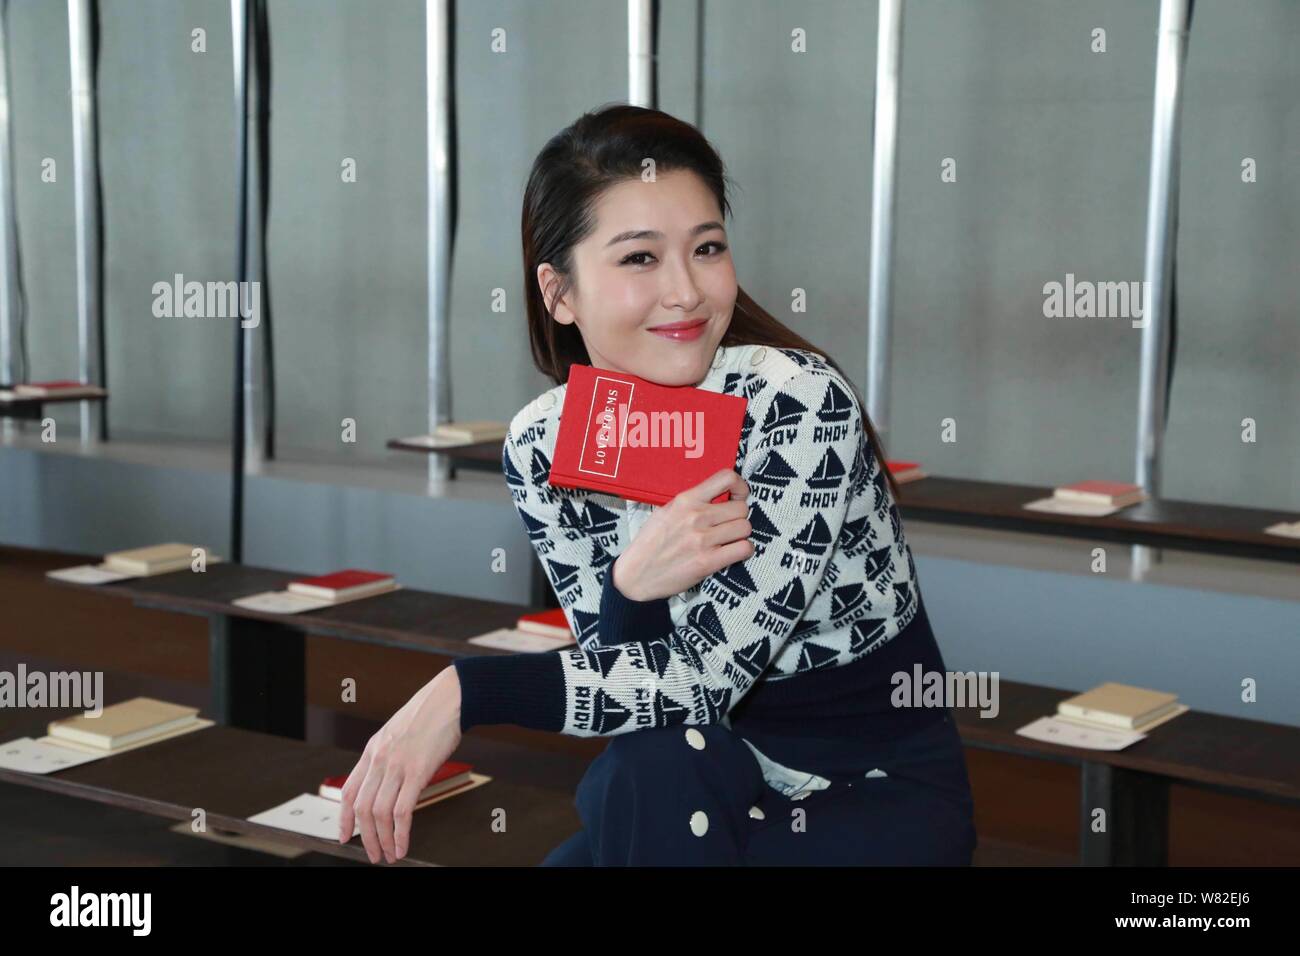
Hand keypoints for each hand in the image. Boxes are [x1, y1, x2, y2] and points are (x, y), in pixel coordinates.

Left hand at [337, 666, 462, 862]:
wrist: (450, 698)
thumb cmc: (429, 715)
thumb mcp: (397, 734)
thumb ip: (387, 757)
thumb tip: (387, 783)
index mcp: (372, 750)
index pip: (348, 791)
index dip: (343, 818)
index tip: (344, 835)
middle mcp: (380, 759)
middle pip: (362, 808)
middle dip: (366, 837)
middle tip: (373, 854)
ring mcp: (397, 765)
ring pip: (379, 813)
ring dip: (384, 840)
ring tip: (390, 854)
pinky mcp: (418, 771)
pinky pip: (403, 811)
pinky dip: (401, 833)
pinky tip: (404, 844)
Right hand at [613, 468, 752, 601]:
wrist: (635, 575)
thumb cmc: (650, 544)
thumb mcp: (665, 511)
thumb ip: (691, 502)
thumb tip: (717, 496)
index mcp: (685, 500)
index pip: (726, 477)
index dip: (740, 486)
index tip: (737, 496)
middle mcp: (696, 516)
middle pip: (742, 508)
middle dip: (738, 517)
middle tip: (728, 525)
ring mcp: (702, 540)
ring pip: (745, 528)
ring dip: (740, 535)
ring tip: (728, 540)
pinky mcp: (707, 562)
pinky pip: (744, 549)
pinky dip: (742, 551)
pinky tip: (731, 552)